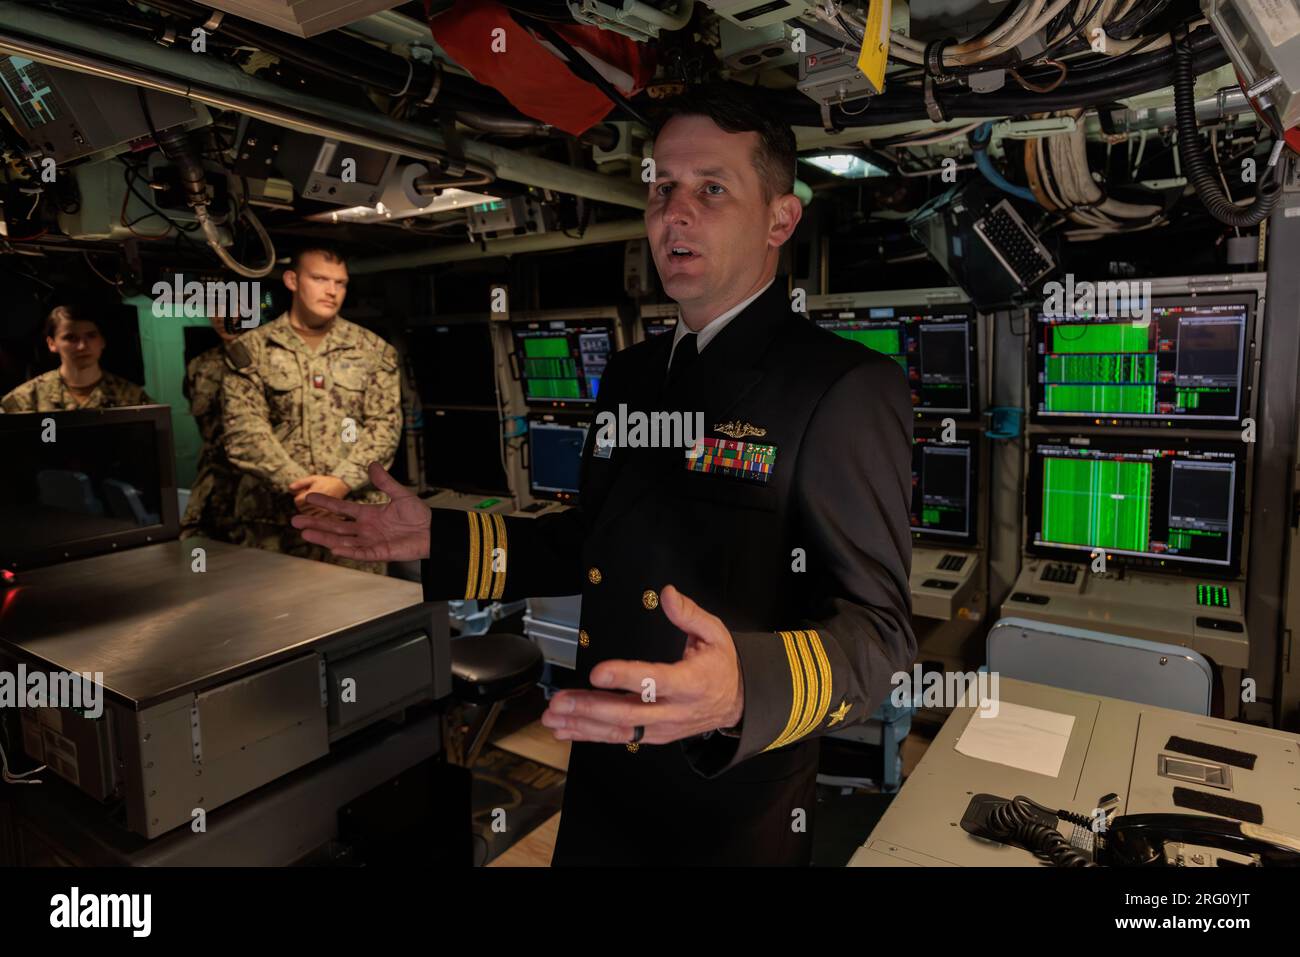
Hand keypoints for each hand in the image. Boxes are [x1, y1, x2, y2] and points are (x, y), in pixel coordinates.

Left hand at [289, 474, 349, 510]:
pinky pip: (315, 519)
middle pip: (301, 509)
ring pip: (307, 515)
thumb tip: (289, 488)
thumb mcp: (313, 478)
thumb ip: (300, 483)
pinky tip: (318, 509)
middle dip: (302, 504)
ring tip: (314, 503)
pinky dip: (314, 515)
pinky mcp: (327, 516)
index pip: (297, 501)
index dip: (298, 498)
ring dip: (307, 510)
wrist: (343, 486)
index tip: (303, 494)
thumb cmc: (327, 481)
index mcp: (313, 495)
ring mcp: (323, 511)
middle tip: (308, 498)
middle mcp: (317, 504)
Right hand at [290, 462, 431, 561]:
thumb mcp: (400, 495)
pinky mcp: (380, 553)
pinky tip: (333, 548)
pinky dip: (348, 552)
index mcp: (368, 514)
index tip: (308, 498)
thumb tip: (372, 464)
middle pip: (336, 527)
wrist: (434, 531)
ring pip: (342, 541)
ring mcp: (371, 542)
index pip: (342, 509)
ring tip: (305, 533)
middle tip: (294, 521)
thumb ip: (385, 482)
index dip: (326, 504)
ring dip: (324, 538)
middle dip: (316, 524)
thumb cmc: (418, 514)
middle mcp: (365, 529)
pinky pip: (360, 553)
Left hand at [541, 585, 744, 744]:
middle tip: (560, 702)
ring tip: (552, 718)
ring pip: (619, 730)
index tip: (598, 672)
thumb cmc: (721, 666)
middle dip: (591, 708)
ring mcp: (662, 727)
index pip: (655, 681)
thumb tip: (667, 594)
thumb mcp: (716, 634)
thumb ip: (690, 614)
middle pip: (629, 713)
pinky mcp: (653, 736)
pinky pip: (619, 739)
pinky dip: (590, 734)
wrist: (737, 704)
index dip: (626, 677)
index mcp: (691, 682)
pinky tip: (565, 729)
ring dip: (583, 725)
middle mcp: (675, 710)